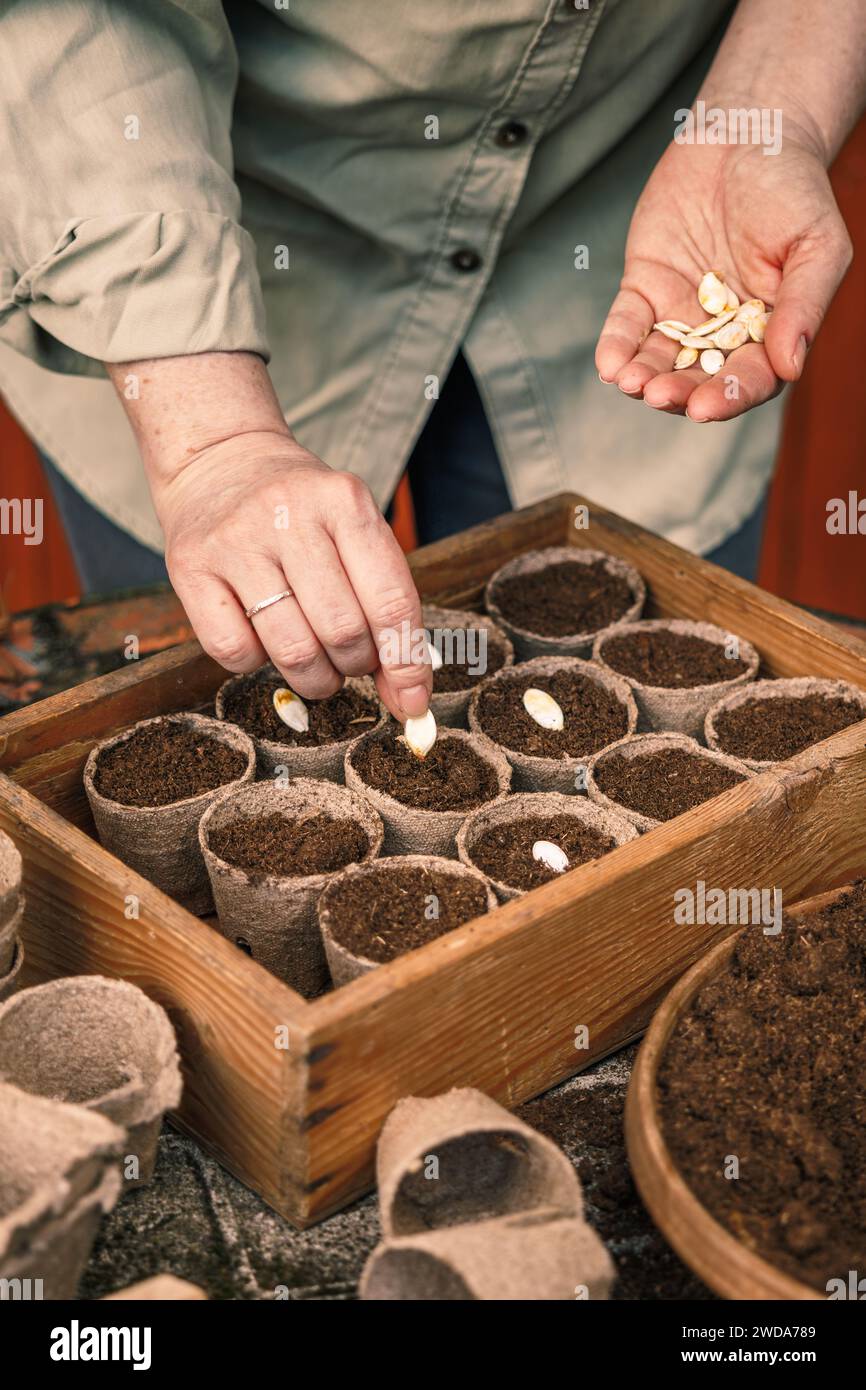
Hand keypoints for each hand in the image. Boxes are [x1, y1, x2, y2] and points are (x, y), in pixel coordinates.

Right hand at [152, 432, 430, 720]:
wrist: (220, 459)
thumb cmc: (301, 511)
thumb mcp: (352, 529)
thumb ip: (384, 602)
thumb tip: (408, 692)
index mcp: (345, 501)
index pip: (391, 601)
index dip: (407, 663)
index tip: (412, 701)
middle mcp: (289, 514)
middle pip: (342, 632)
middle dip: (357, 666)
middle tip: (351, 660)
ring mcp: (235, 540)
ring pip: (292, 650)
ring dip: (315, 678)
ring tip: (317, 665)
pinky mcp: (190, 566)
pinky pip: (234, 652)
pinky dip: (257, 663)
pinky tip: (262, 638)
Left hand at [596, 124, 852, 421]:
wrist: (747, 133)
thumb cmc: (793, 188)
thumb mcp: (816, 246)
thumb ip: (804, 306)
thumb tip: (791, 366)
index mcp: (769, 330)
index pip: (750, 377)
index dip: (729, 395)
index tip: (707, 408)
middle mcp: (723, 330)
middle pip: (699, 377)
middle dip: (679, 393)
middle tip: (660, 396)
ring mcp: (682, 311)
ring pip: (660, 358)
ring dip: (643, 376)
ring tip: (630, 383)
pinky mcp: (646, 286)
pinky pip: (628, 324)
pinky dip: (617, 344)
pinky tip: (609, 363)